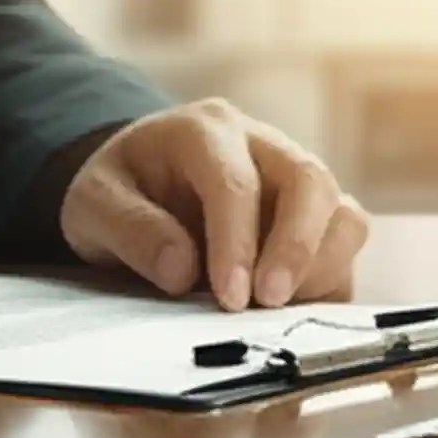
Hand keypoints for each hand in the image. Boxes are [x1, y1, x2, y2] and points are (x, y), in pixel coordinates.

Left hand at [60, 98, 368, 310]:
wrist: (138, 179)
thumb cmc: (119, 187)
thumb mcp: (94, 203)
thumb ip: (131, 230)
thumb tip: (181, 272)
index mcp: (205, 129)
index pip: (236, 182)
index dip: (237, 243)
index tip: (229, 297)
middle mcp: (261, 144)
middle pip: (310, 182)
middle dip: (297, 248)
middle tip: (268, 302)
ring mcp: (293, 178)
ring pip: (342, 212)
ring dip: (320, 265)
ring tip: (275, 307)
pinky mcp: (313, 215)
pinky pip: (343, 245)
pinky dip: (326, 280)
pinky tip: (287, 307)